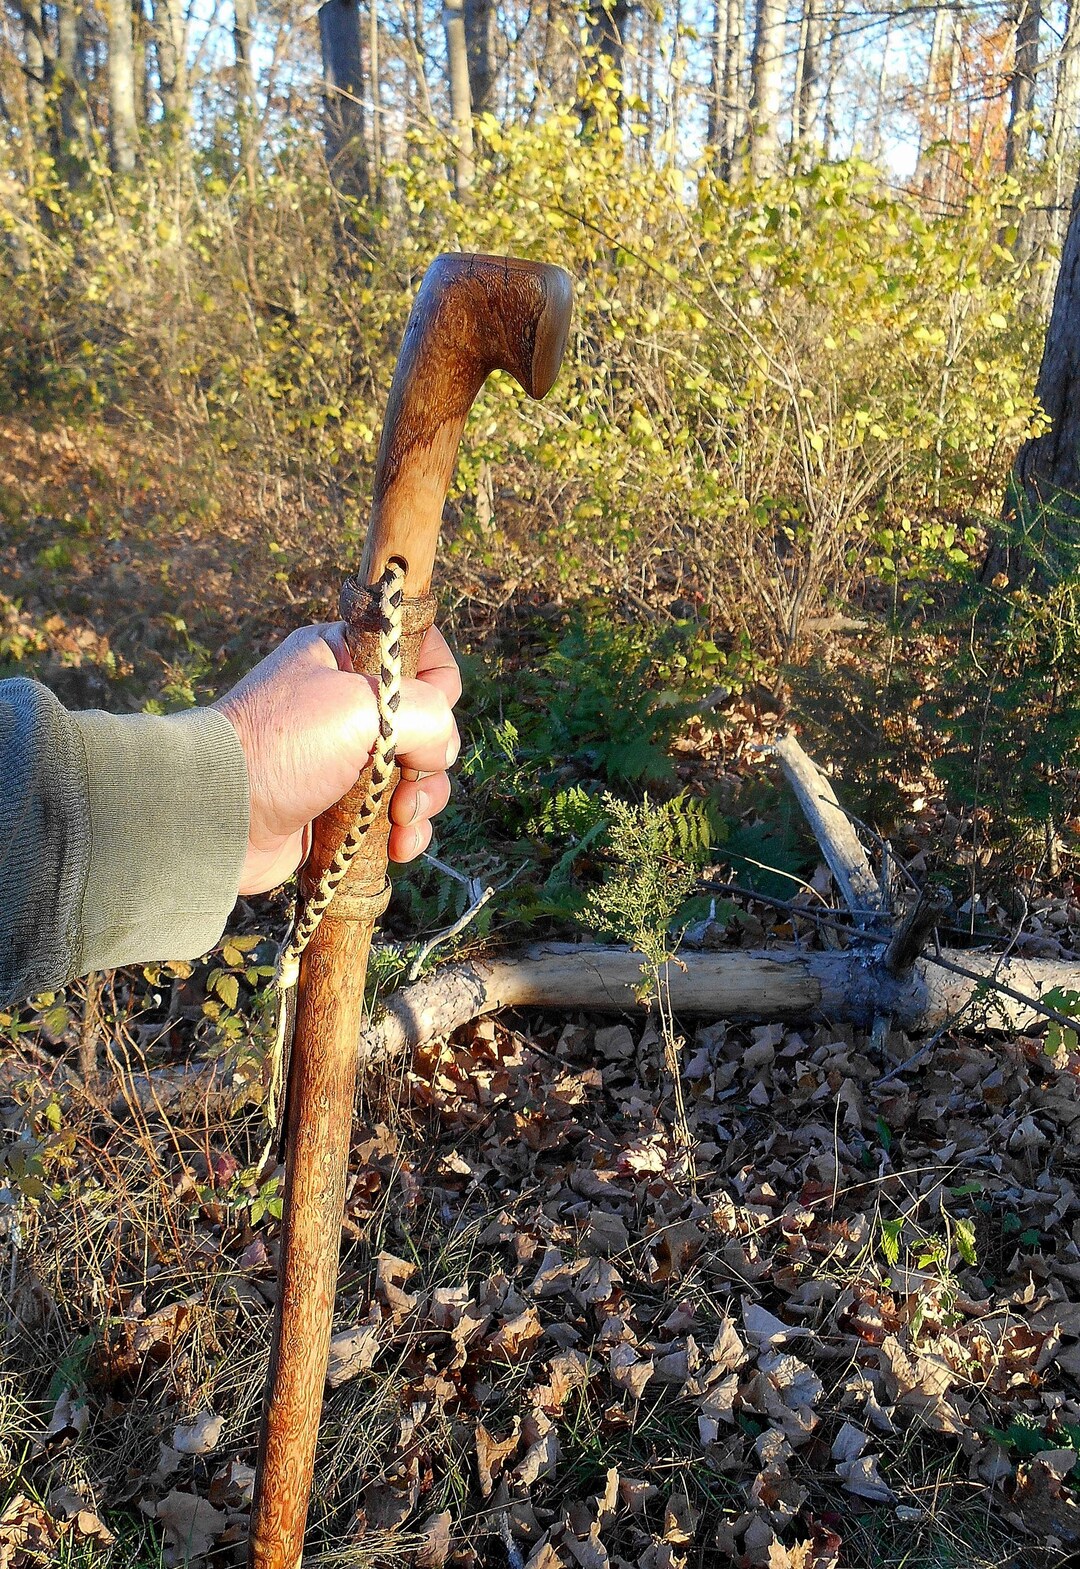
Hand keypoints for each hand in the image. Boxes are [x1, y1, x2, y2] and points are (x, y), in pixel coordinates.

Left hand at [215, 623, 460, 895]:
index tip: (431, 711)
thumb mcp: (362, 706)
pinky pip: (395, 814)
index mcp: (343, 655)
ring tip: (400, 822)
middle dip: (432, 759)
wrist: (219, 816)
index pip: (416, 647)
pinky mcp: (341, 805)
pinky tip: (399, 847)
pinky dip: (405, 831)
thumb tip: (442, 750)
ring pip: (416, 773)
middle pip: (427, 721)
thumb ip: (426, 713)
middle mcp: (346, 701)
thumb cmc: (284, 747)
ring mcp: (344, 756)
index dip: (438, 680)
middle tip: (408, 780)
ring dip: (422, 801)